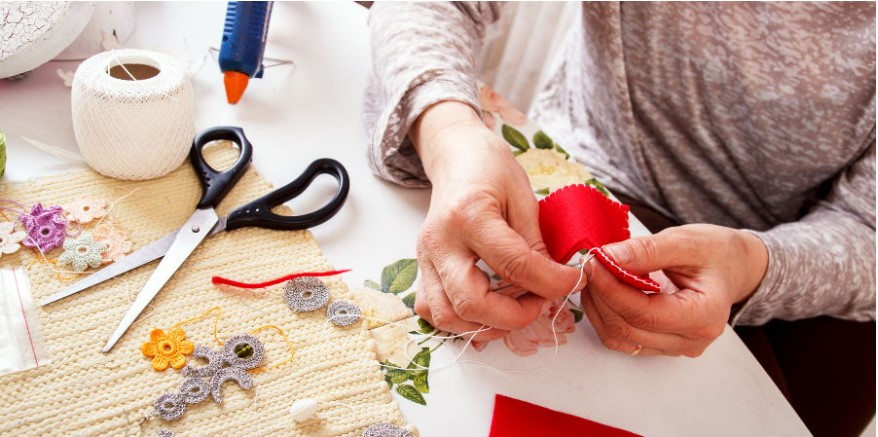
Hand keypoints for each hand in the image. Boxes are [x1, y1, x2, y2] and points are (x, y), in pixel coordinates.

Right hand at [410, 101, 581, 339]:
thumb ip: (535, 244)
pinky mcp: (422, 267)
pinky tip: (487, 311)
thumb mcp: (523, 196)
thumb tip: (556, 282)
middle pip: (471, 302)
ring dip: (486, 325)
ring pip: (446, 316)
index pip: (514, 265)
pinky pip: (432, 310)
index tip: (574, 281)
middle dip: (514, 316)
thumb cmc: (490, 168)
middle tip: (541, 303)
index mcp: (469, 215)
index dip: (551, 283)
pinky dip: (459, 321)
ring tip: (515, 310)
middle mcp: (440, 241)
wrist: (456, 156)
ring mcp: (426, 258)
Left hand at [581, 224, 767, 356]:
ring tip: (594, 276)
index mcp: (705, 315)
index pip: (644, 313)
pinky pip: (624, 338)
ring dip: (599, 307)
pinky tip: (603, 290)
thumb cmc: (716, 252)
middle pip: (628, 329)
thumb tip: (607, 258)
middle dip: (600, 296)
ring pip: (620, 338)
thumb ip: (646, 251)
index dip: (611, 289)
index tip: (593, 263)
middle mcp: (691, 340)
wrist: (732, 266)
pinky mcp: (662, 345)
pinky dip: (606, 315)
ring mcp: (676, 347)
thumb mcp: (684, 241)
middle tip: (589, 265)